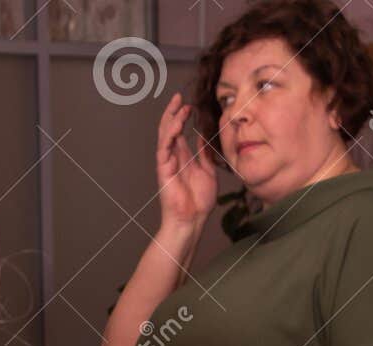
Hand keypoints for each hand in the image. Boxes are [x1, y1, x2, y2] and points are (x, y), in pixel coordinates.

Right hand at [156, 93, 217, 235]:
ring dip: (171, 119)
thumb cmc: (199, 202)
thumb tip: (204, 137)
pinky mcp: (163, 170)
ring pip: (165, 136)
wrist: (192, 220)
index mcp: (183, 158)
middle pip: (169, 130)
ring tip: (179, 106)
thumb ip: (205, 154)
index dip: (182, 117)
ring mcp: (167, 163)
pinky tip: (176, 123)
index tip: (190, 104)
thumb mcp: (208, 171)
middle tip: (179, 97)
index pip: (179, 132)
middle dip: (173, 112)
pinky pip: (164, 148)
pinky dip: (169, 134)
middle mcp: (173, 158)